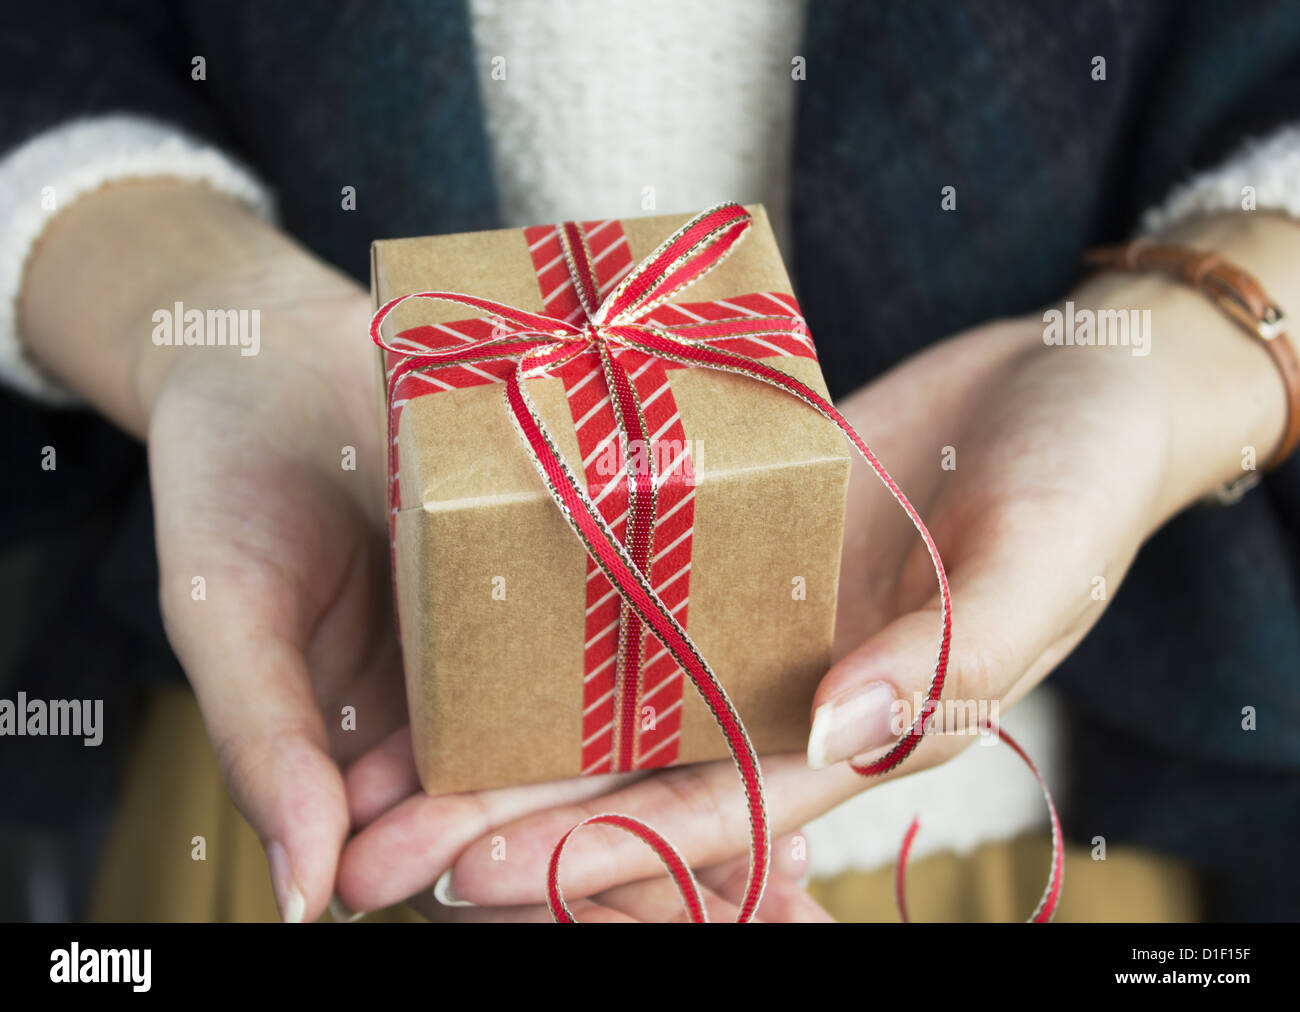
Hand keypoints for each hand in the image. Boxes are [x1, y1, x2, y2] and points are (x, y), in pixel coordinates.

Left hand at [337, 215, 1294, 916]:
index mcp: (869, 722)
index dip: (607, 852)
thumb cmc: (1085, 472)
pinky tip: (461, 618)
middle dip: (511, 820)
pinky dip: (551, 612)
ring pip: (612, 692)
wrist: (1070, 376)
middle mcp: (793, 682)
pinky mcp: (730, 535)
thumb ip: (951, 652)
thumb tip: (836, 731)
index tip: (481, 876)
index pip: (724, 813)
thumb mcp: (1041, 558)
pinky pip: (631, 583)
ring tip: (383, 761)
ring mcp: (754, 610)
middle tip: (377, 853)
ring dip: (503, 732)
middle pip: (636, 772)